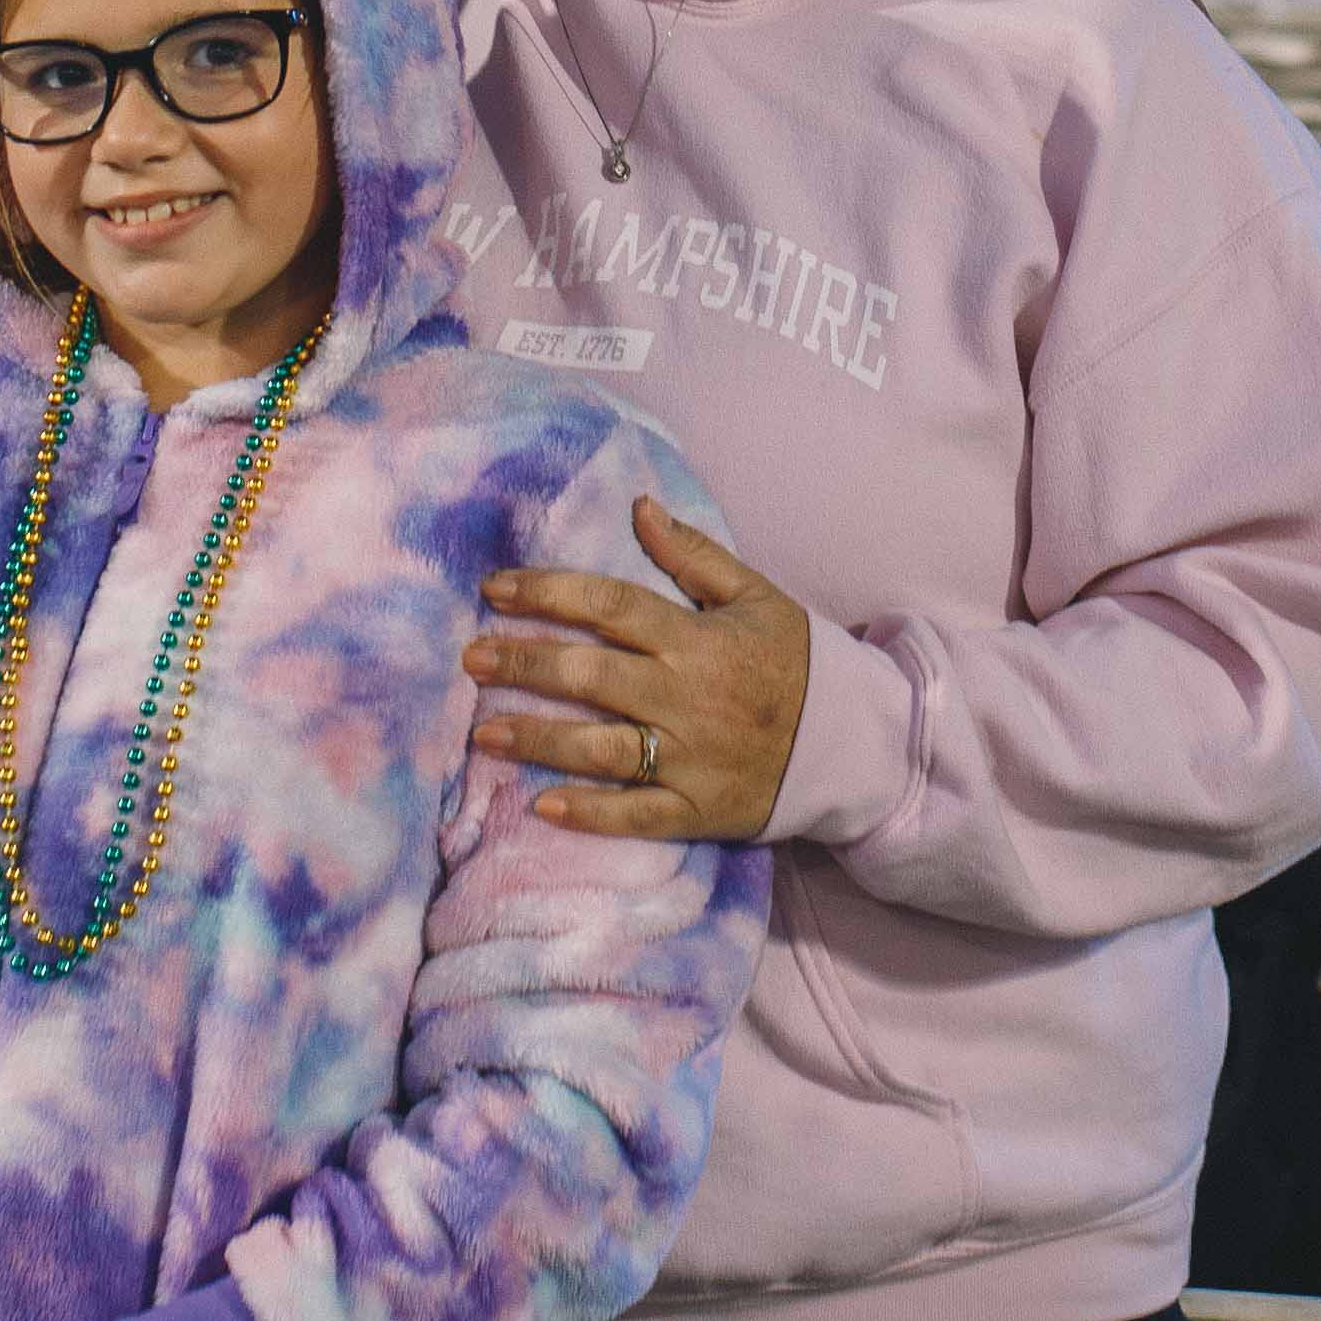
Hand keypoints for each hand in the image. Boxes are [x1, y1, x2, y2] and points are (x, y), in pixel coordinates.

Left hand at [472, 494, 810, 840]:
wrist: (851, 741)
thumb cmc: (795, 660)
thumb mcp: (755, 595)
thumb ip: (693, 554)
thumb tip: (640, 506)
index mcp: (695, 639)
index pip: (609, 608)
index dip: (547, 594)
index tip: (494, 589)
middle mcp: (685, 697)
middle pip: (590, 676)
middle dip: (523, 665)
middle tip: (469, 658)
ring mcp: (689, 758)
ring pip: (600, 748)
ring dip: (538, 740)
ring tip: (482, 733)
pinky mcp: (696, 808)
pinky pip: (636, 814)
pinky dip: (591, 813)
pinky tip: (541, 806)